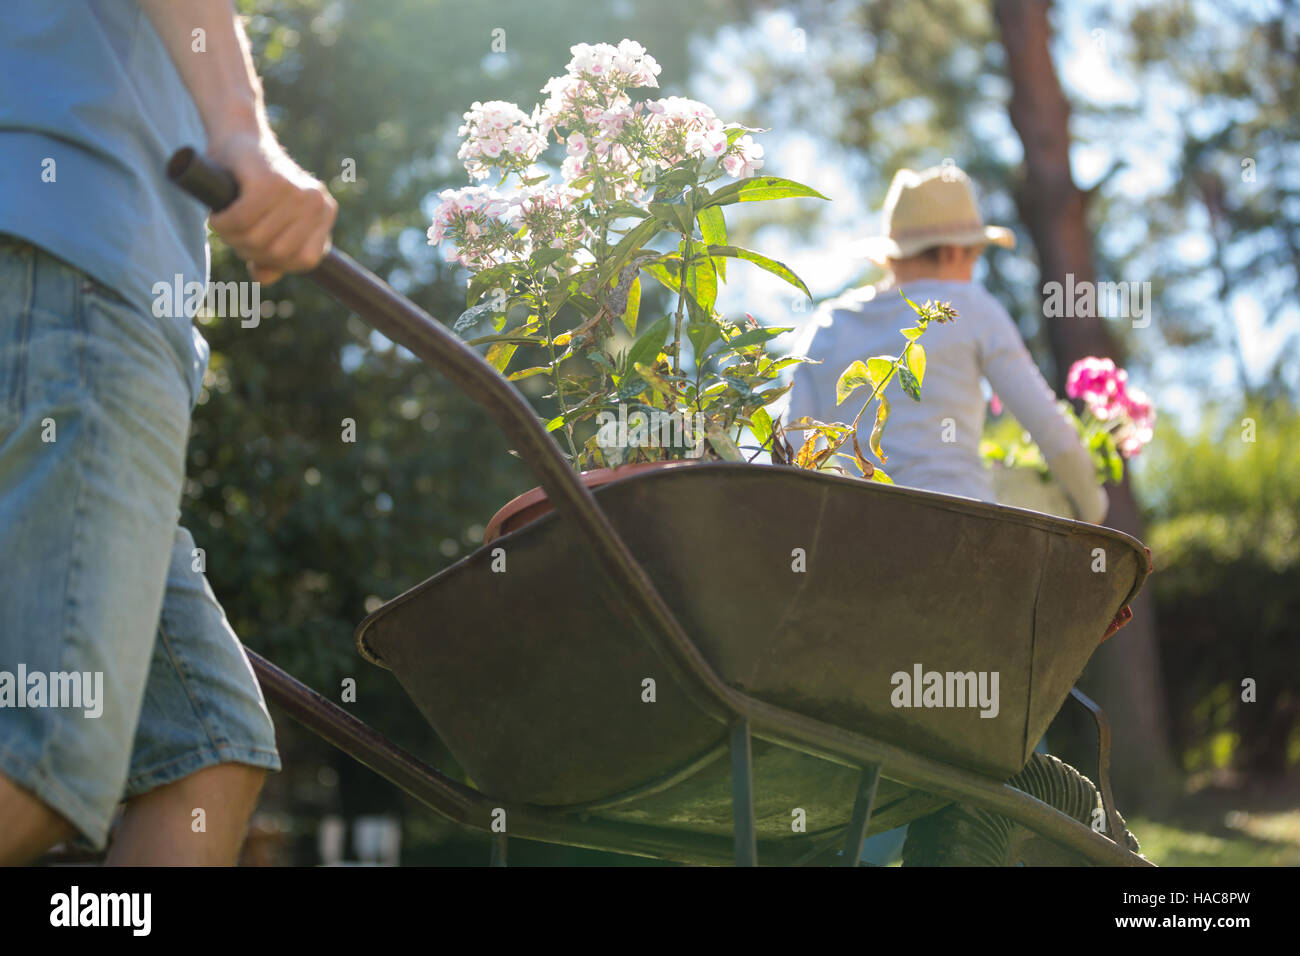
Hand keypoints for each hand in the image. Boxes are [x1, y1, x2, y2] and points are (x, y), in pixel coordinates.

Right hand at [207, 133, 336, 284]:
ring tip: (225, 221)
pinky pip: (242, 220)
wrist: (237, 134)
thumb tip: (263, 278)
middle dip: (249, 250)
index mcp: (325, 213)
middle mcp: (316, 200)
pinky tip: (217, 214)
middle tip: (235, 232)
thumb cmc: (252, 182)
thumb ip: (272, 256)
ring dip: (232, 236)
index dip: (277, 261)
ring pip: (258, 239)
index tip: (257, 246)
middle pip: (279, 253)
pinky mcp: (268, 182)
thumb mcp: (268, 222)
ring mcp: (294, 190)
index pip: (306, 261)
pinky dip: (223, 222)